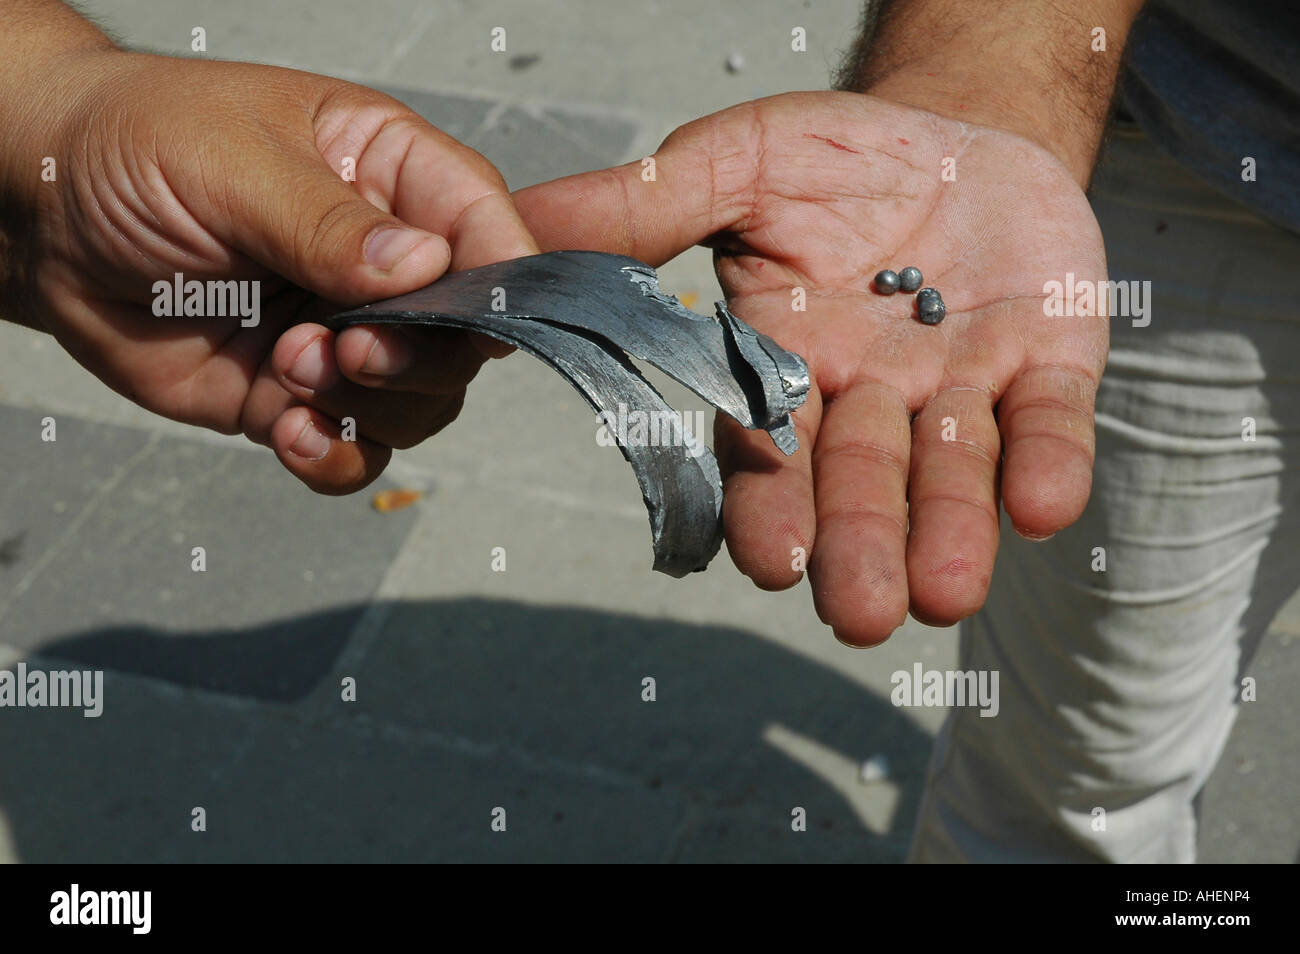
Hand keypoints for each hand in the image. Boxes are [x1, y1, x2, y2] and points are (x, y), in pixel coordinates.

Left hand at [3, 50, 534, 491]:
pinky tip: (292, 432)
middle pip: (465, 333)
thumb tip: (424, 267)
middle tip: (349, 349)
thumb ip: (327, 222)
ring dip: (370, 406)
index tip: (481, 320)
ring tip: (290, 367)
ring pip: (422, 402)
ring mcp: (343, 332)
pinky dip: (338, 457)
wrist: (41, 218)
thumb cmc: (132, 148)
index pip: (483, 221)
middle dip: (420, 357)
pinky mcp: (296, 393)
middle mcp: (381, 262)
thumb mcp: (230, 160)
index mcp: (386, 172)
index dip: (501, 274)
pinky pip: (356, 449)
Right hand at [517, 91, 1107, 643]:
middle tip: (859, 613)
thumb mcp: (738, 162)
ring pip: (954, 473)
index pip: (767, 448)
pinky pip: (1050, 420)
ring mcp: (962, 385)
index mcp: (787, 364)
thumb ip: (649, 202)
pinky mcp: (1051, 362)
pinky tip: (1043, 509)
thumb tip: (521, 225)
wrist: (962, 132)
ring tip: (945, 592)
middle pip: (861, 484)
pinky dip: (1048, 462)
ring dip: (950, 531)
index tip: (767, 561)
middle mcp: (871, 397)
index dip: (769, 503)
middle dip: (859, 544)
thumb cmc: (837, 159)